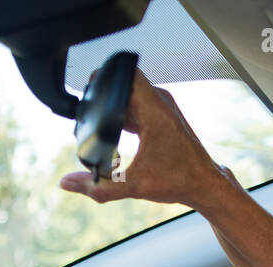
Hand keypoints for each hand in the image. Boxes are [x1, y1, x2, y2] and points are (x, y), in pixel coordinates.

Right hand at [59, 69, 229, 207]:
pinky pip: (139, 104)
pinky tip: (117, 131)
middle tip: (92, 113)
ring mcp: (164, 108)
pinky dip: (126, 113)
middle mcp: (161, 104)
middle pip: (124, 84)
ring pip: (132, 95)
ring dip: (116, 105)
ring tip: (102, 124)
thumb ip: (98, 187)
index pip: (127, 73)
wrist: (205, 186)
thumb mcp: (134, 186)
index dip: (104, 76)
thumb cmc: (179, 181)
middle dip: (105, 95)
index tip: (90, 89)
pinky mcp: (165, 116)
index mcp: (155, 111)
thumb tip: (67, 183)